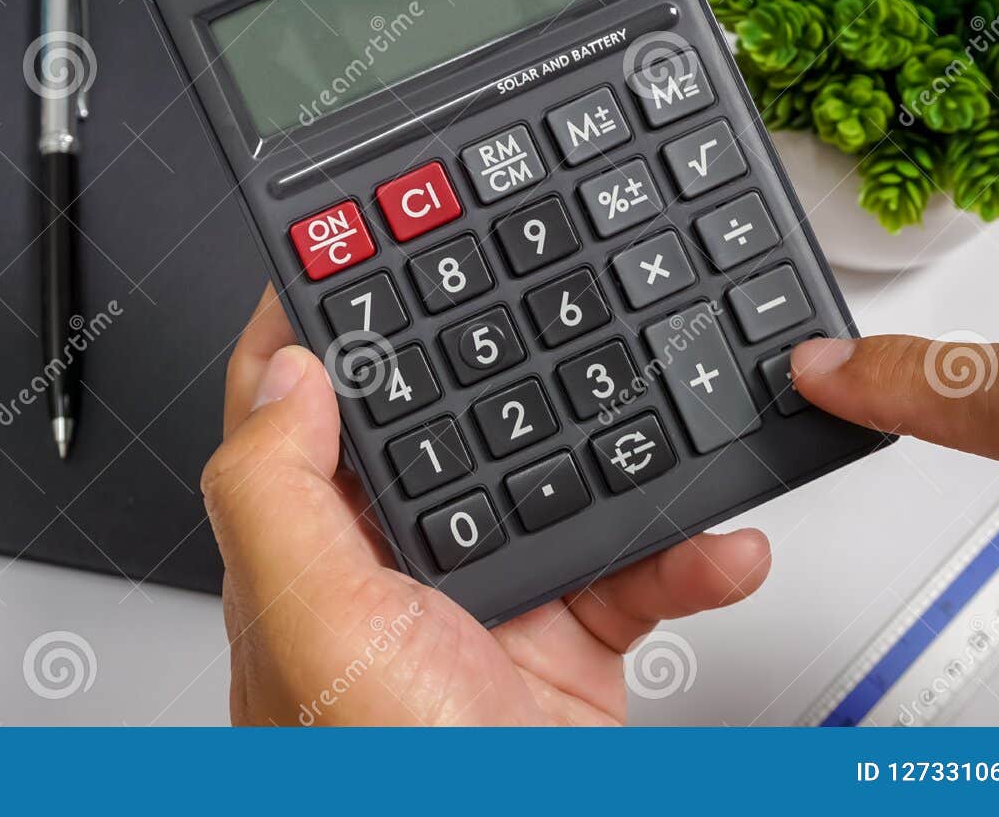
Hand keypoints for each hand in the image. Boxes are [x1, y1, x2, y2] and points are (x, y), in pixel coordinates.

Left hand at [201, 288, 770, 725]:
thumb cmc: (386, 787)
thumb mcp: (314, 632)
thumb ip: (279, 496)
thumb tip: (285, 371)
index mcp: (318, 556)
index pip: (307, 406)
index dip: (333, 317)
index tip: (371, 236)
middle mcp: (398, 572)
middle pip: (450, 418)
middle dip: (503, 351)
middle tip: (548, 278)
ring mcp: (489, 606)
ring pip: (559, 478)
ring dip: (625, 446)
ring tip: (673, 403)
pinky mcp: (572, 645)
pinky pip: (640, 569)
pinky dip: (692, 552)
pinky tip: (719, 541)